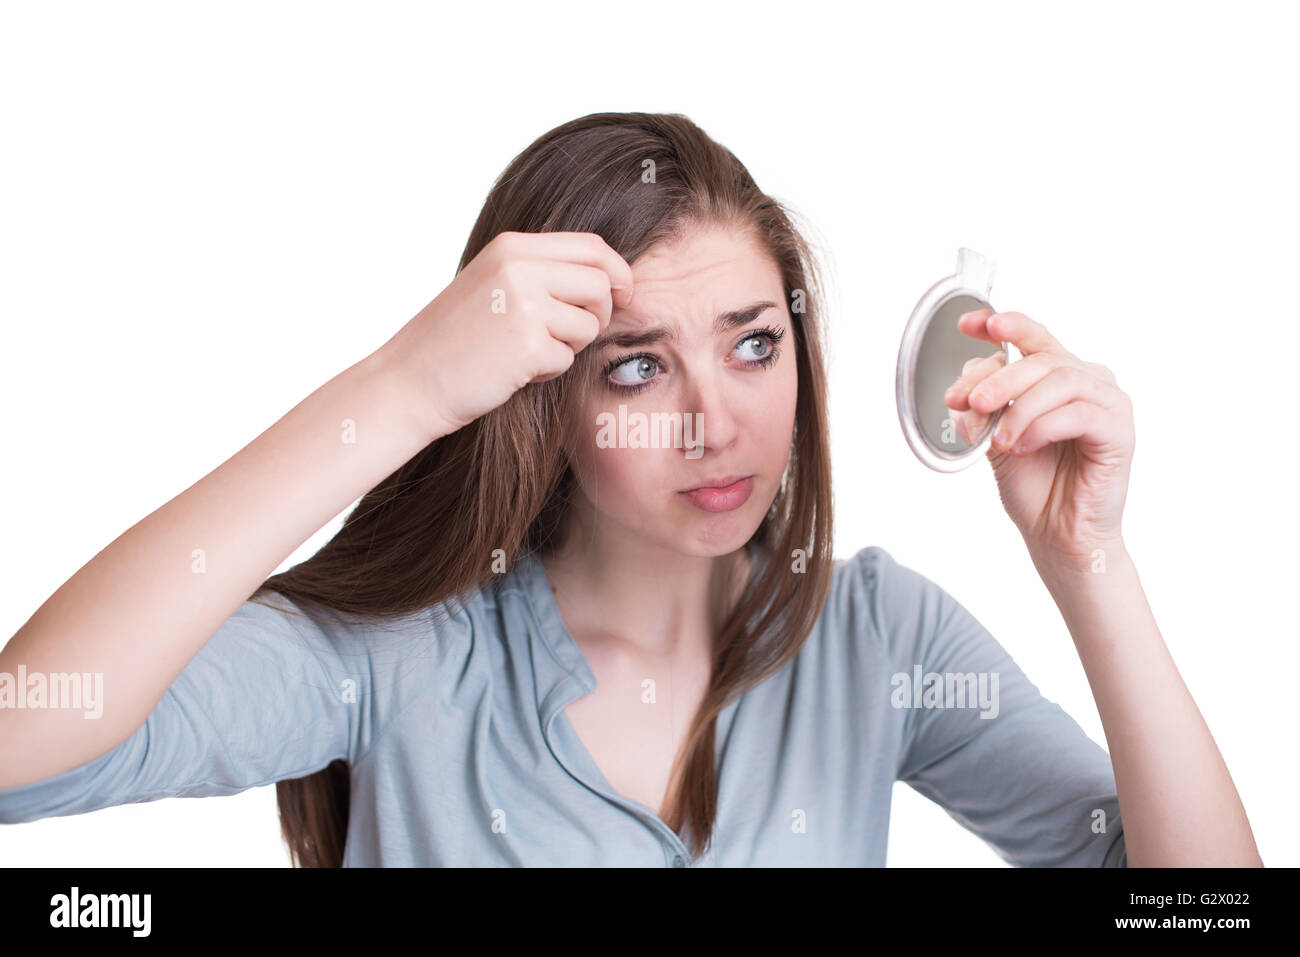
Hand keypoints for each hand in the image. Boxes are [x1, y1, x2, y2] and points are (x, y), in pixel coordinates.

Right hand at [372, 231, 634, 439]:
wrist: (409, 380)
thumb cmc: (452, 339)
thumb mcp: (492, 284)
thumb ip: (539, 271)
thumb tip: (608, 275)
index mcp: (511, 247)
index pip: (591, 246)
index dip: (617, 272)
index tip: (624, 294)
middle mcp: (519, 268)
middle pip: (601, 283)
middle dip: (600, 313)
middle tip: (572, 335)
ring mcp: (523, 304)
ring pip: (590, 323)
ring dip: (570, 346)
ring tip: (529, 352)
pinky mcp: (527, 344)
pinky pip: (568, 358)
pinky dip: (549, 370)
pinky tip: (515, 370)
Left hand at [942, 308, 1134, 563]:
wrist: (1057, 534)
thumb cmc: (1033, 486)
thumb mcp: (994, 437)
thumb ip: (984, 407)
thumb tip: (966, 384)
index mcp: (1057, 378)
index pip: (1032, 337)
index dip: (1001, 325)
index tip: (967, 325)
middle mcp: (1088, 381)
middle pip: (1042, 358)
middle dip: (999, 377)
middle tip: (970, 402)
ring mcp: (1109, 403)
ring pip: (1061, 381)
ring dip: (1020, 407)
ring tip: (999, 440)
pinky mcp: (1120, 431)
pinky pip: (1079, 414)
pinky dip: (1042, 427)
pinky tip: (1022, 446)